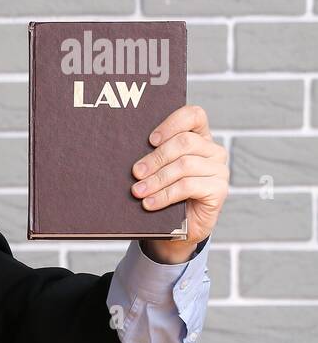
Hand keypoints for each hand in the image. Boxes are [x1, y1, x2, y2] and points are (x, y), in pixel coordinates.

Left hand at [132, 104, 227, 263]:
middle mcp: (213, 151)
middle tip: (136, 172)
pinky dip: (164, 195)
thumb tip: (123, 149)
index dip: (172, 123)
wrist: (178, 227)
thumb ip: (151, 155)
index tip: (150, 139)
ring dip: (156, 179)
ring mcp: (219, 170)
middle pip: (185, 142)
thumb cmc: (164, 191)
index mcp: (199, 137)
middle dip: (155, 158)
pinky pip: (188, 186)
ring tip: (138, 191)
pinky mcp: (219, 190)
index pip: (194, 115)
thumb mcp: (157, 170)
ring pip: (184, 165)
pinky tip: (149, 203)